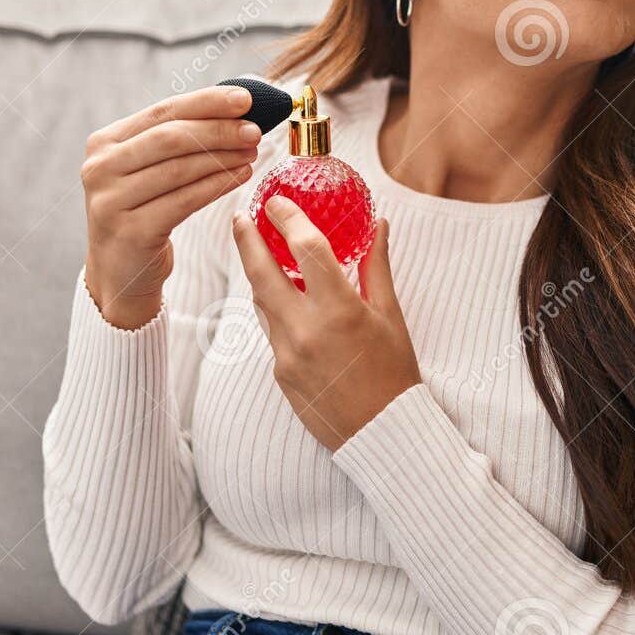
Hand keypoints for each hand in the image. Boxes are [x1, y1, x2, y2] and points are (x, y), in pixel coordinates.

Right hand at [81, 85, 262, 328]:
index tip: (245, 98)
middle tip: (255, 129)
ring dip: (223, 157)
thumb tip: (235, 109)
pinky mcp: (131, 231)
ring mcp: (111, 201)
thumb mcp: (146, 169)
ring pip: (180, 169)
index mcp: (104, 142)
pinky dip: (217, 185)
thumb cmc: (143, 211)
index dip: (206, 102)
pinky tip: (242, 176)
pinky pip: (184, 201)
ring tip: (253, 152)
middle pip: (171, 138)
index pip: (162, 112)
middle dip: (219, 129)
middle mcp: (100, 168)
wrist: (119, 271)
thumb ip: (176, 140)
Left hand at [231, 196, 421, 451]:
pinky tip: (283, 297)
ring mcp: (287, 354)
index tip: (278, 201)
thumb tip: (378, 225)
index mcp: (340, 310)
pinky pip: (271, 330)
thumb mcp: (391, 316)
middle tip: (240, 216)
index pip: (305, 248)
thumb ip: (377, 267)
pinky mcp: (280, 373)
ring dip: (257, 273)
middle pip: (262, 272)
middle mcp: (306, 329)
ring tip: (257, 250)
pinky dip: (275, 308)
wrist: (383, 434)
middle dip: (247, 240)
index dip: (288, 218)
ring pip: (262, 302)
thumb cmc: (395, 374)